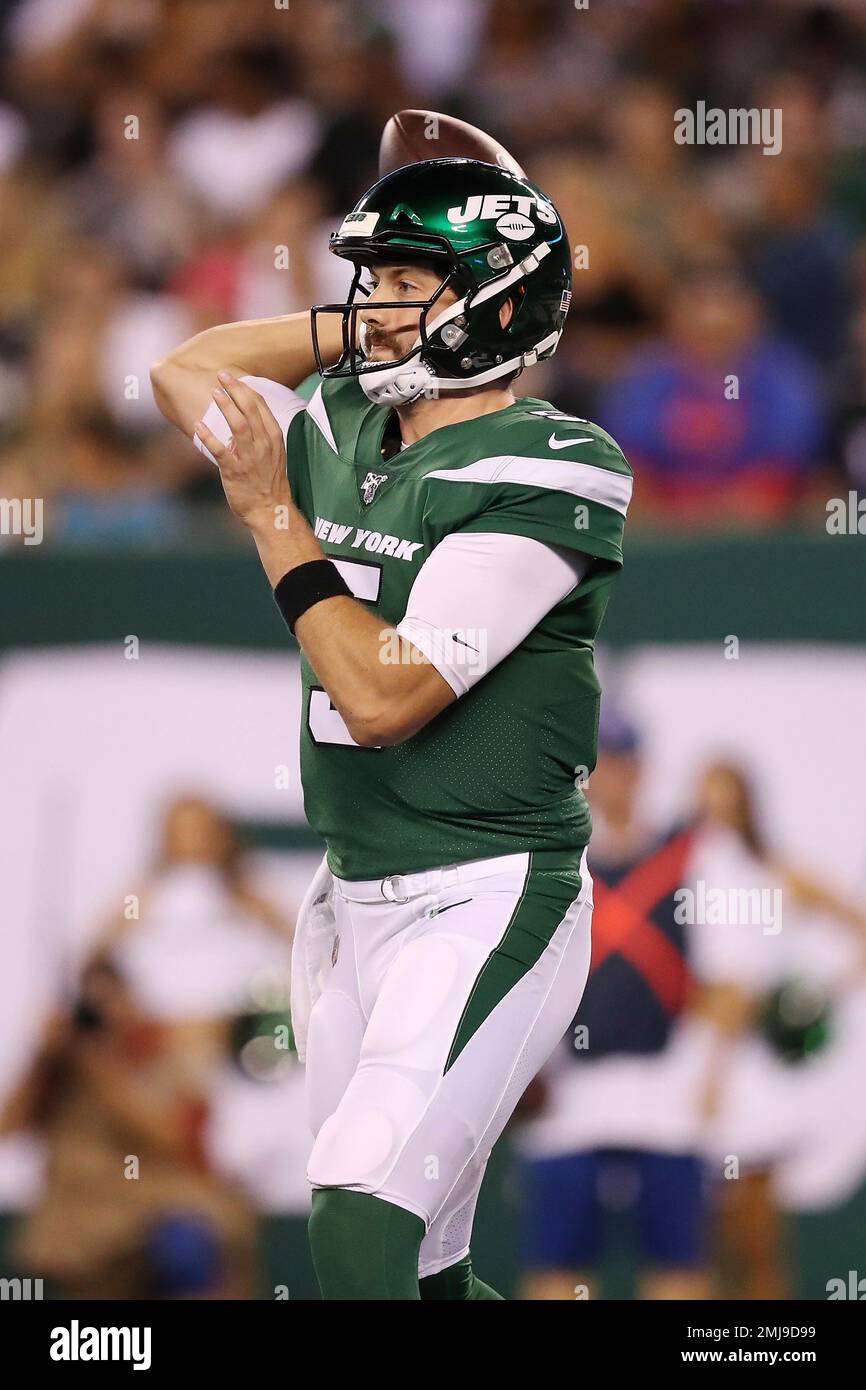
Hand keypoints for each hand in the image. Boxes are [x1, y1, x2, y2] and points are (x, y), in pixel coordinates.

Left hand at [195, 370, 290, 525]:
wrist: (271, 511)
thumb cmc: (269, 482)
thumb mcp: (273, 454)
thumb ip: (261, 435)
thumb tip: (244, 417)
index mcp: (273, 438)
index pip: (261, 407)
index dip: (247, 390)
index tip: (235, 378)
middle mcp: (264, 445)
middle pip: (251, 410)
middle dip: (236, 390)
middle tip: (222, 375)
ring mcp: (250, 458)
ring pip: (239, 426)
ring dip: (226, 407)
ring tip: (215, 393)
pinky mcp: (235, 472)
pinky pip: (220, 451)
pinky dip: (208, 436)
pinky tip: (198, 425)